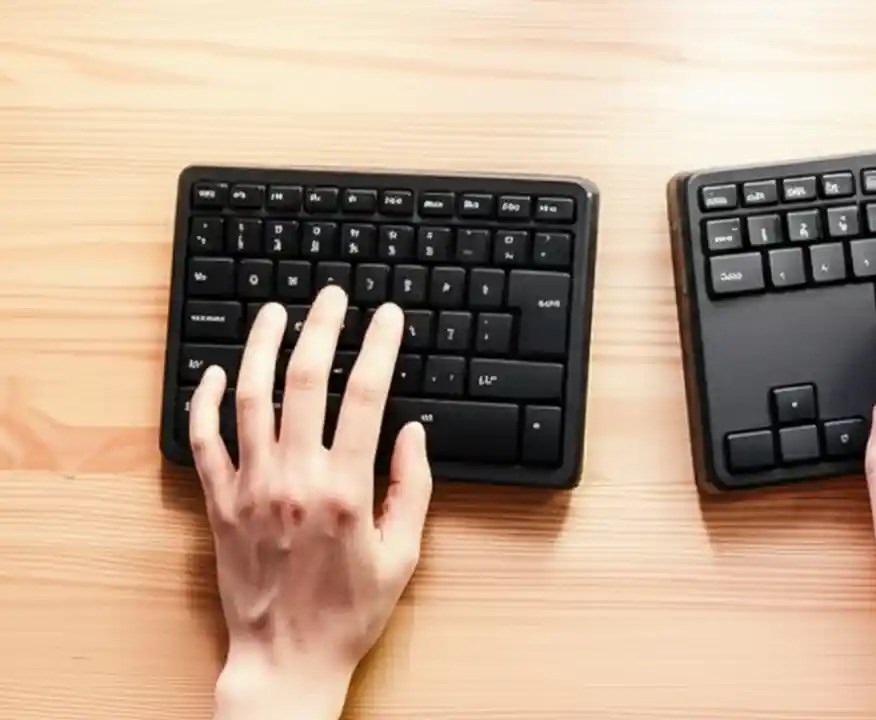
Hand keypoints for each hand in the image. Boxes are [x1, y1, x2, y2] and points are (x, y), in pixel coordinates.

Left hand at [188, 286, 432, 719]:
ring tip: (274, 312)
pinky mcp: (219, 505)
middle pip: (304, 381)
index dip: (379, 346)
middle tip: (330, 296)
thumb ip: (412, 488)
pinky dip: (207, 401)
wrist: (285, 661)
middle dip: (321, 327)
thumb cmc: (348, 615)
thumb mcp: (403, 555)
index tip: (387, 317)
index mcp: (346, 491)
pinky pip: (205, 440)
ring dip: (262, 346)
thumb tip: (411, 433)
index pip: (366, 396)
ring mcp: (250, 489)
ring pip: (249, 398)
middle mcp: (294, 480)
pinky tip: (219, 372)